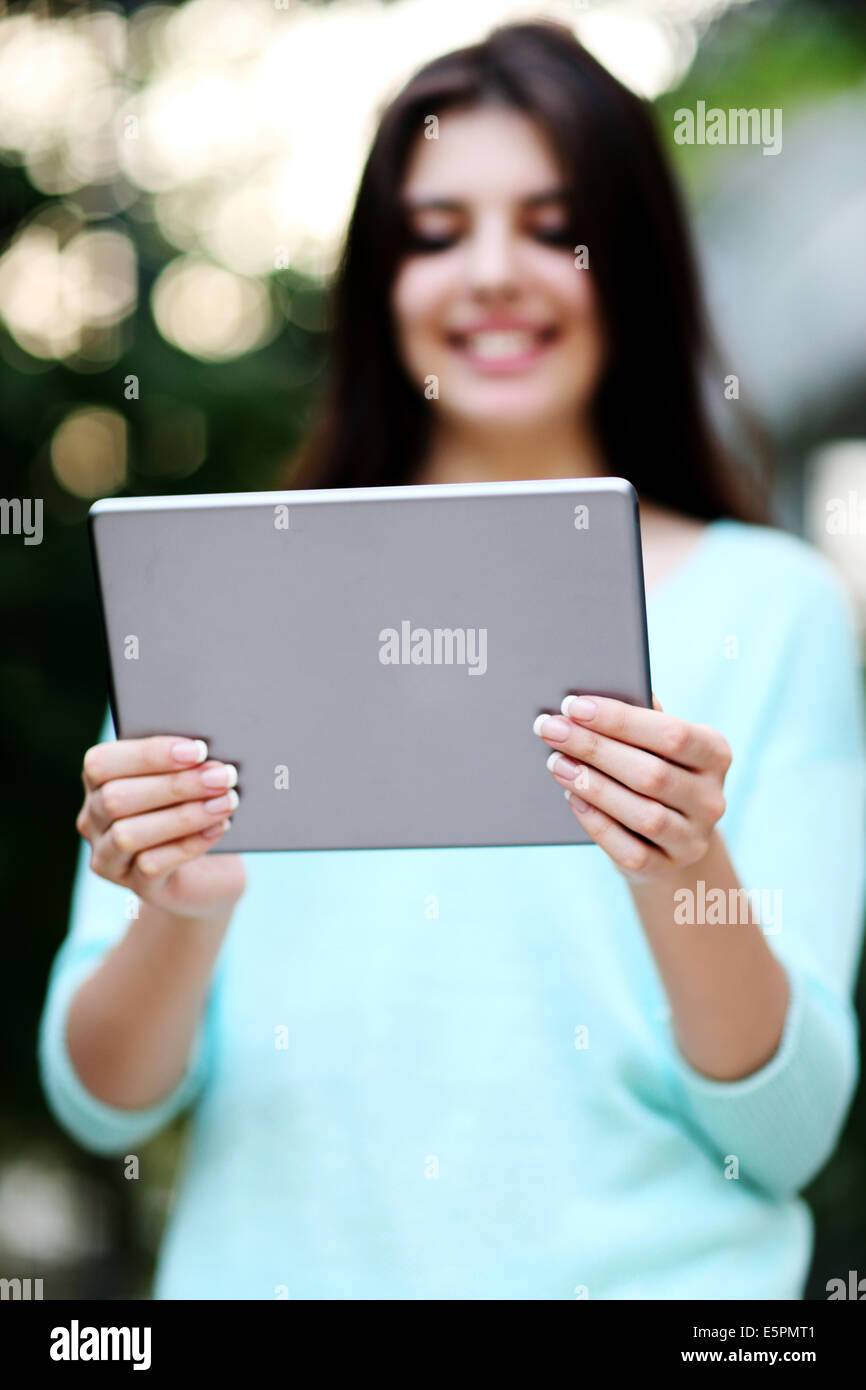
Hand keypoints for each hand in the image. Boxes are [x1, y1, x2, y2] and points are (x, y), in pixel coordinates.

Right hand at [76, 736, 246, 918]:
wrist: (210, 870)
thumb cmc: (195, 808)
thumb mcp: (188, 781)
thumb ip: (185, 765)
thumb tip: (206, 756)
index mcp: (99, 783)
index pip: (101, 764)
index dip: (148, 754)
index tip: (197, 749)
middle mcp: (93, 820)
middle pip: (115, 799)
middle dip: (175, 784)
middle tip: (222, 776)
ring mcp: (110, 857)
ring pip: (127, 835)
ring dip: (184, 815)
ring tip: (226, 802)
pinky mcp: (136, 886)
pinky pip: (151, 865)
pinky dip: (190, 843)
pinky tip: (219, 827)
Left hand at [533, 694, 731, 882]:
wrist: (669, 835)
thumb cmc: (653, 768)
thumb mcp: (657, 742)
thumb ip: (640, 716)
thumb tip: (594, 686)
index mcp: (715, 752)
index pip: (671, 734)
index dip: (620, 720)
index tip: (574, 705)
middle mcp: (712, 797)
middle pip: (652, 774)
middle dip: (595, 748)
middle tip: (551, 730)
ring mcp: (694, 837)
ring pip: (644, 814)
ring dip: (594, 786)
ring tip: (556, 763)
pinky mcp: (668, 866)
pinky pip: (631, 850)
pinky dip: (598, 823)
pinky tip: (573, 798)